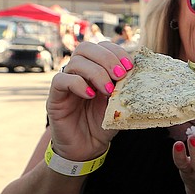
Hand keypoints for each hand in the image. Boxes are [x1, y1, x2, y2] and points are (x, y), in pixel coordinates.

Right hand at [46, 41, 133, 160]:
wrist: (88, 147)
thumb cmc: (104, 124)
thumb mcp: (119, 103)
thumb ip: (125, 88)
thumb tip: (139, 74)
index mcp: (96, 69)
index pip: (102, 46)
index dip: (116, 51)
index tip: (130, 66)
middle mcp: (79, 72)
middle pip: (86, 48)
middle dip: (107, 58)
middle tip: (120, 75)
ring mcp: (66, 83)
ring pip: (75, 62)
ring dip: (96, 73)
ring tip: (108, 90)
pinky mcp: (55, 97)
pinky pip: (61, 80)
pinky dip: (77, 84)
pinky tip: (90, 95)